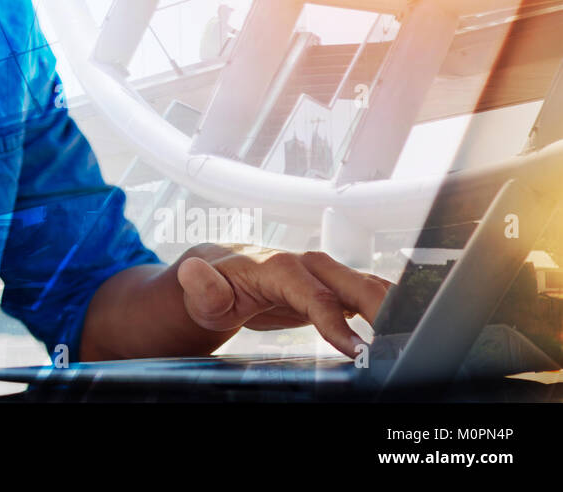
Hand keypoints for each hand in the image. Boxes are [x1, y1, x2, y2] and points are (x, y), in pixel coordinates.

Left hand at [176, 245, 392, 356]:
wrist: (215, 276)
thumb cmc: (209, 287)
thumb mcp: (198, 293)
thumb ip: (201, 286)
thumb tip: (194, 271)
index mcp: (275, 266)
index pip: (312, 293)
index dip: (334, 320)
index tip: (356, 349)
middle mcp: (305, 265)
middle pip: (352, 283)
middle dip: (382, 309)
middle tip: (406, 342)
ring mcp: (323, 275)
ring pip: (368, 286)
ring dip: (395, 306)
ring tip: (420, 336)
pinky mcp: (333, 289)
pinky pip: (368, 296)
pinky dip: (391, 309)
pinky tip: (410, 329)